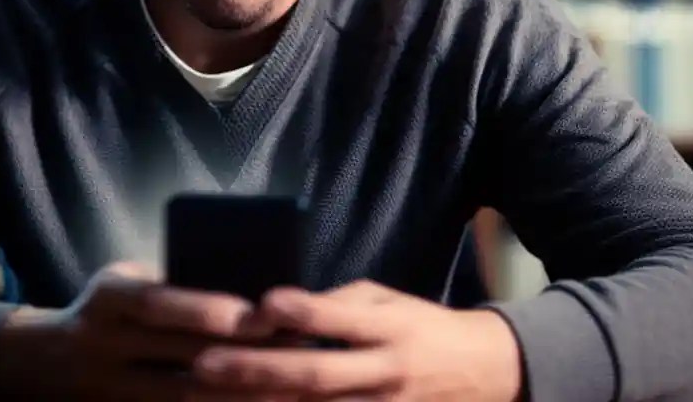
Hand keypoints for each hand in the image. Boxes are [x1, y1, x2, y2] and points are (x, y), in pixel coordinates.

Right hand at [0, 261, 283, 400]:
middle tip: (299, 354)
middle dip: (243, 356)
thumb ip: (172, 284)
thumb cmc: (108, 310)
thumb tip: (250, 286)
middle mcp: (103, 344)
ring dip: (240, 395)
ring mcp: (109, 390)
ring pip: (183, 399)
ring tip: (290, 388)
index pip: (159, 303)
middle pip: (180, 356)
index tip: (262, 316)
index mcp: (108, 298)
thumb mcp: (125, 282)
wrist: (42, 363)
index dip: (209, 310)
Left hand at [189, 280, 523, 401]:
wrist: (489, 374)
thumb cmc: (420, 328)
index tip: (261, 304)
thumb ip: (337, 304)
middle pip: (317, 377)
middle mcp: (386, 373)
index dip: (303, 311)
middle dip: (258, 372)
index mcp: (388, 327)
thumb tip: (275, 310)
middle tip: (203, 366)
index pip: (342, 318)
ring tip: (207, 400)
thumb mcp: (388, 300)